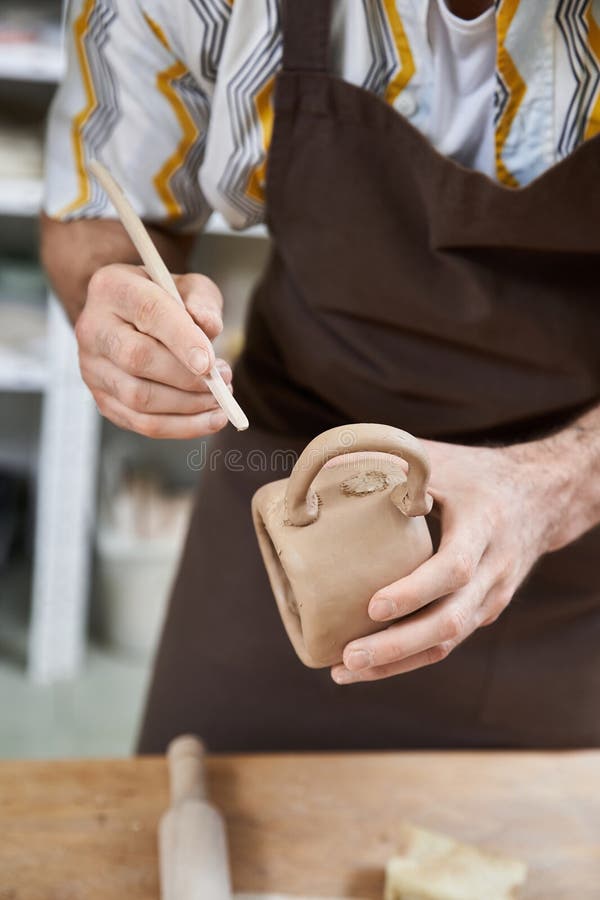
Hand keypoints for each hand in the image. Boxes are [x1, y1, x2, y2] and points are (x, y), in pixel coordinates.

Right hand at [76, 263, 231, 437]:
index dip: (182, 339)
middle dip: (187, 378)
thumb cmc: (165, 300)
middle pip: (137, 359)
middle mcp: (93, 328)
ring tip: (220, 399)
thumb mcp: (188, 286)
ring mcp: (92, 368)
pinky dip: (182, 426)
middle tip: (223, 381)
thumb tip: (208, 328)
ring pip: (139, 398)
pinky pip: (142, 423)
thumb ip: (201, 301)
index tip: (209, 363)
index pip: (148, 312)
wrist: (132, 318)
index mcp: (112, 287)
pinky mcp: (102, 399)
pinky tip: (210, 419)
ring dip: (189, 406)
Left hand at [331, 438, 565, 684]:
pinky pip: (445, 642)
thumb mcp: (443, 460)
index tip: (373, 606)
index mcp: (483, 527)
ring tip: (345, 669)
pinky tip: (367, 666)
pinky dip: (407, 657)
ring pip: (447, 642)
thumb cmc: (478, 475)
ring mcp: (490, 597)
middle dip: (398, 645)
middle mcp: (492, 570)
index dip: (414, 591)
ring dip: (396, 662)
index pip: (452, 569)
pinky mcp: (481, 611)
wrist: (541, 499)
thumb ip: (392, 462)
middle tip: (349, 655)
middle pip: (450, 621)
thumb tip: (327, 464)